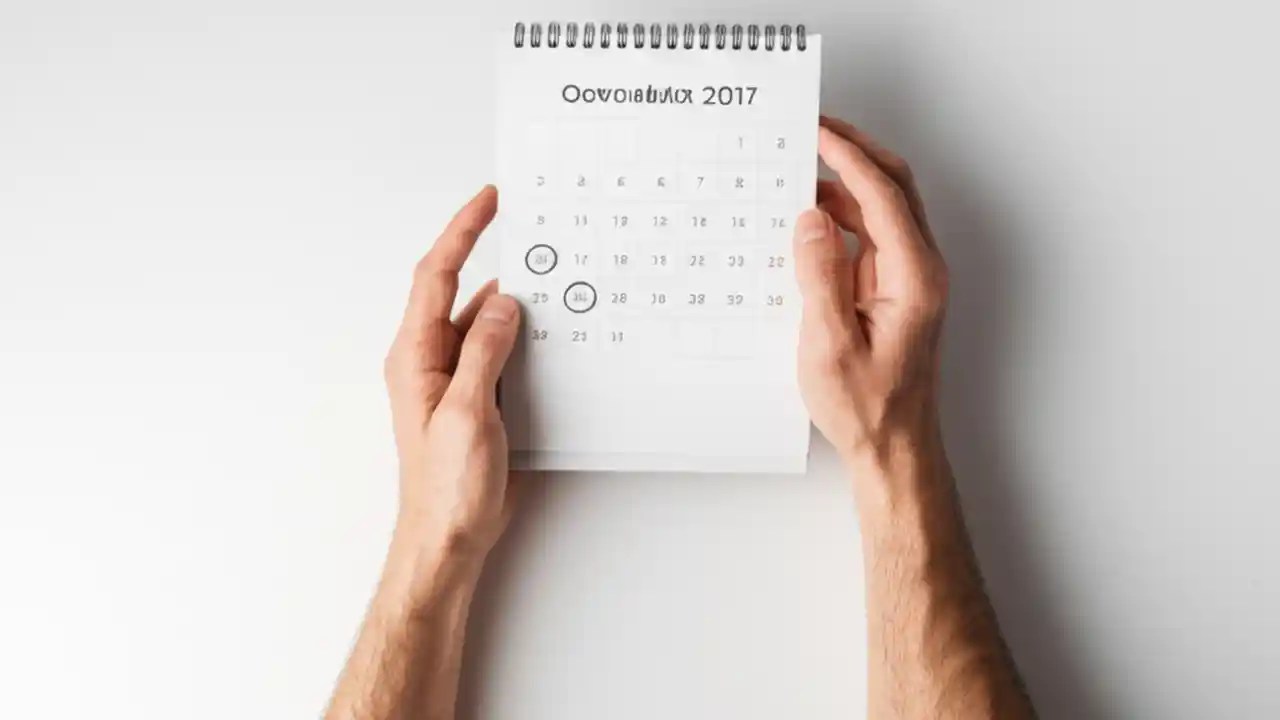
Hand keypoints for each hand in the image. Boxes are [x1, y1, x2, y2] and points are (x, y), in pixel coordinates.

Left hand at [383, 185, 521, 565]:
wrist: (448, 538)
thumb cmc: (446, 487)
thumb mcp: (469, 412)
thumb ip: (485, 351)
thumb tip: (503, 303)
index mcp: (416, 356)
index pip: (435, 276)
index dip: (462, 232)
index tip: (488, 200)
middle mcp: (431, 360)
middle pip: (459, 291)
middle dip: (491, 255)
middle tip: (529, 227)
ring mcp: (455, 380)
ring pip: (485, 322)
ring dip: (514, 303)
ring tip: (550, 279)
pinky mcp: (478, 399)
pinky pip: (500, 353)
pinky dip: (523, 338)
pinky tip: (550, 335)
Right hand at [793, 117, 949, 470]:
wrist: (893, 447)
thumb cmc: (867, 407)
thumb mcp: (829, 345)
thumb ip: (819, 278)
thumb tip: (810, 219)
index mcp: (914, 277)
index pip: (883, 195)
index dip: (848, 157)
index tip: (816, 131)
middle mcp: (920, 269)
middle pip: (893, 188)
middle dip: (854, 152)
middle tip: (811, 129)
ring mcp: (909, 278)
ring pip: (882, 209)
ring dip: (843, 185)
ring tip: (796, 171)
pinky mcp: (894, 291)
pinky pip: (869, 237)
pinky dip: (840, 218)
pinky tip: (806, 220)